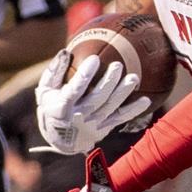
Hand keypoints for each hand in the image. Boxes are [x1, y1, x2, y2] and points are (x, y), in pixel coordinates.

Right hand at [35, 50, 149, 154]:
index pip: (75, 90)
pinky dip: (133, 111)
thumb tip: (66, 52)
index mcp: (62, 107)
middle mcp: (78, 118)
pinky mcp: (104, 129)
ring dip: (123, 93)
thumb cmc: (52, 107)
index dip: (85, 75)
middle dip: (109, 82)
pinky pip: (120, 118)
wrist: (59, 140)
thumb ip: (55, 72)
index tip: (94, 59)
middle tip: (118, 65)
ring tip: (133, 78)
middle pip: (97, 98)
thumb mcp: (46, 91)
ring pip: (110, 107)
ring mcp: (93, 125)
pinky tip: (146, 100)